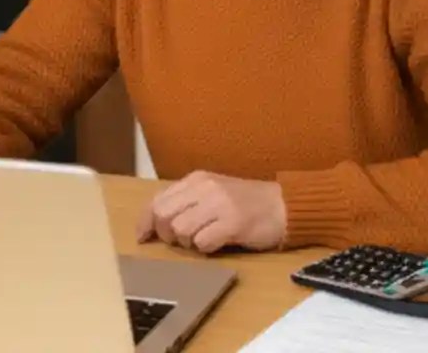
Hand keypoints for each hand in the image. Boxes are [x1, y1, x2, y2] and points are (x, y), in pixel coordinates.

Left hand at [135, 171, 286, 253]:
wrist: (284, 206)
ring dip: (188, 242)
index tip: (143, 237)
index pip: (158, 199)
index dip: (145, 221)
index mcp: (196, 179)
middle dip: (166, 233)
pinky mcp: (233, 222)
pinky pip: (203, 243)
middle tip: (182, 240)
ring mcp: (219, 203)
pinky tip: (219, 243)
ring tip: (205, 239)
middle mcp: (205, 187)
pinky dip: (206, 249)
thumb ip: (186, 202)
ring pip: (180, 229)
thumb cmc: (246, 203)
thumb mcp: (212, 193)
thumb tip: (154, 223)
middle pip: (163, 214)